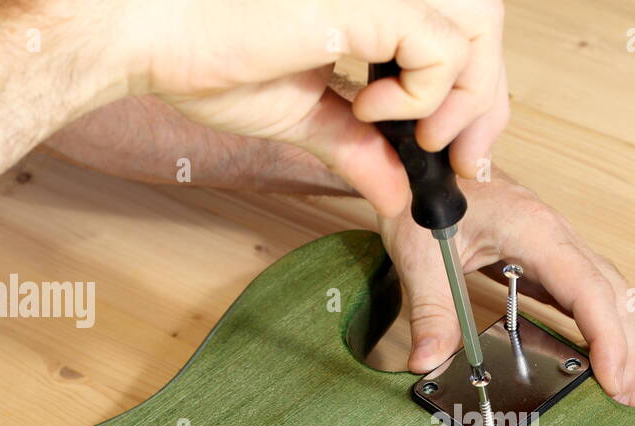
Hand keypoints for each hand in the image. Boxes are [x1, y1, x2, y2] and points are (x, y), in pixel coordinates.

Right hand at [119, 0, 508, 216]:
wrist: (147, 34)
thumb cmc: (203, 50)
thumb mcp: (304, 111)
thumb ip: (357, 145)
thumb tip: (395, 194)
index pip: (461, 31)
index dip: (478, 93)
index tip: (458, 153)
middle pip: (484, 22)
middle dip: (486, 103)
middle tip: (459, 160)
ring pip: (479, 26)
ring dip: (464, 97)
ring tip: (416, 135)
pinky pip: (441, 49)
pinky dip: (424, 95)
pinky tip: (369, 107)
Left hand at [379, 172, 634, 405]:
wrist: (419, 162)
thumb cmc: (422, 195)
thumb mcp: (420, 254)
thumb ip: (430, 310)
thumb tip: (429, 361)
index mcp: (534, 230)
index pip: (588, 289)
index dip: (607, 337)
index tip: (613, 379)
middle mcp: (556, 236)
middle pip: (613, 295)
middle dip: (628, 348)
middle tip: (629, 401)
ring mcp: (556, 245)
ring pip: (609, 293)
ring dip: (625, 339)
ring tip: (629, 390)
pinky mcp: (546, 257)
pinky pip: (588, 293)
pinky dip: (603, 327)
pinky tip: (603, 359)